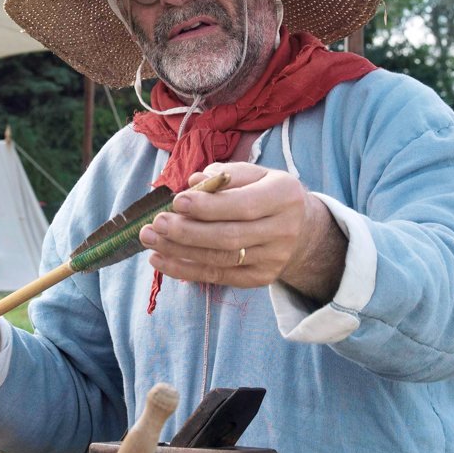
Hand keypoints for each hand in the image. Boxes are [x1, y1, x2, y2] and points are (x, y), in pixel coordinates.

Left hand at [138, 161, 345, 299]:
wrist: (302, 228)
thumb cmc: (267, 193)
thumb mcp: (255, 174)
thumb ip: (225, 175)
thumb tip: (193, 182)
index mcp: (284, 196)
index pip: (243, 205)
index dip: (208, 206)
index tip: (176, 201)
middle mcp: (283, 230)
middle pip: (229, 236)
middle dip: (187, 232)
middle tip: (155, 225)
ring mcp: (274, 259)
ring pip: (221, 259)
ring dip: (180, 252)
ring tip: (150, 241)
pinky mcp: (261, 278)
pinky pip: (219, 276)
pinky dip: (186, 270)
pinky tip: (161, 260)